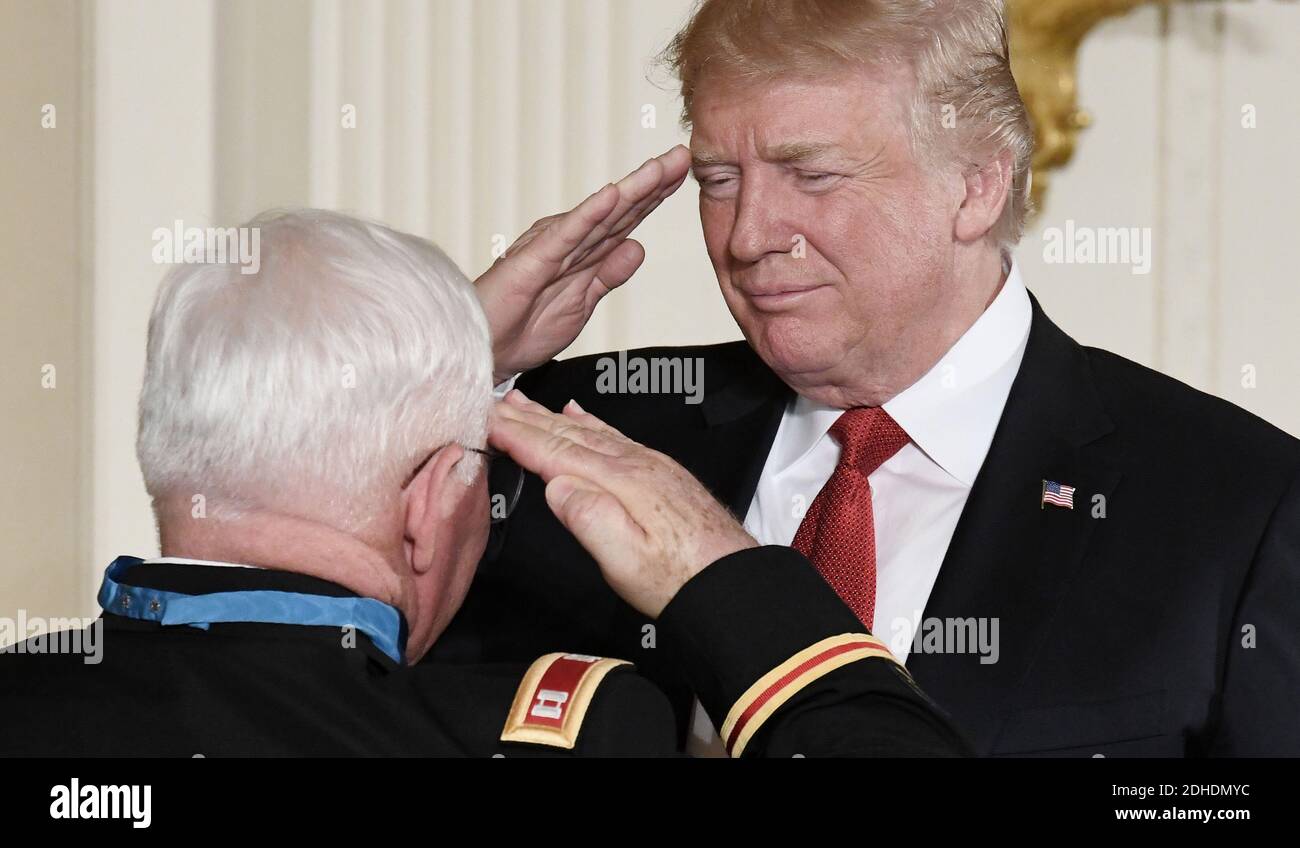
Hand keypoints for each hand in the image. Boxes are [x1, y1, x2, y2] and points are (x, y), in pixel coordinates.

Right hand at [475, 146, 691, 382]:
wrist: (484, 351)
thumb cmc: (522, 329)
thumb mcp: (582, 304)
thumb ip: (608, 274)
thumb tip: (638, 247)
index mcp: (582, 254)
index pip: (624, 222)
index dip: (654, 198)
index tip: (682, 174)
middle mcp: (569, 244)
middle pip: (618, 211)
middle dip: (652, 184)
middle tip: (682, 155)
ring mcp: (551, 249)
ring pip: (599, 216)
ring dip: (630, 191)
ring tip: (658, 166)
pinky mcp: (533, 260)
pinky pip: (566, 235)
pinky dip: (590, 214)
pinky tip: (612, 195)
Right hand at [490, 390, 756, 617]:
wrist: (731, 582)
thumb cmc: (680, 578)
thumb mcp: (626, 562)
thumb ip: (590, 520)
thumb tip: (556, 486)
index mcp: (621, 482)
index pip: (556, 452)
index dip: (518, 435)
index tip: (485, 419)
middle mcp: (634, 464)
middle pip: (568, 433)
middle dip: (527, 416)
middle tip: (492, 401)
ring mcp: (648, 464)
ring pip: (589, 430)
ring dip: (552, 414)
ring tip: (523, 401)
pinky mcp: (658, 472)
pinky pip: (612, 434)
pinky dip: (589, 420)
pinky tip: (578, 413)